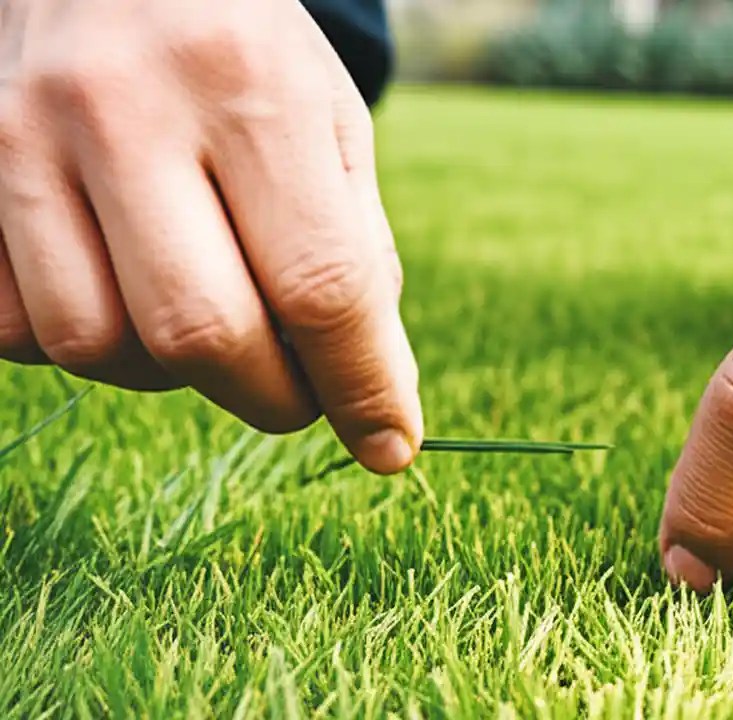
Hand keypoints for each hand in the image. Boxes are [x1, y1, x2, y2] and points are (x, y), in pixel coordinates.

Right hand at [0, 0, 421, 472]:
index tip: (390, 443)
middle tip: (301, 391)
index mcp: (247, 88)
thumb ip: (354, 246)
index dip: (362, 386)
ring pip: (96, 347)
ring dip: (174, 374)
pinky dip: (91, 343)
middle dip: (271, 397)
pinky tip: (130, 294)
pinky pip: (19, 331)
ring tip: (212, 323)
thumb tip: (373, 389)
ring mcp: (22, 143)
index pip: (319, 283)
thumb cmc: (243, 47)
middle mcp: (123, 112)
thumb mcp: (328, 118)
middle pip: (201, 333)